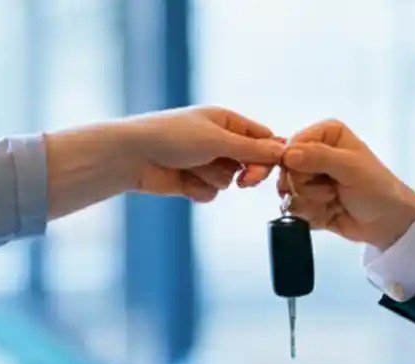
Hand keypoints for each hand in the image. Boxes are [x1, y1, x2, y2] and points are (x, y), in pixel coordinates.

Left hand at [121, 106, 283, 201]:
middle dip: (245, 173)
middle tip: (242, 181)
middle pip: (250, 163)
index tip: (266, 170)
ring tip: (191, 168)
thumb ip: (251, 149)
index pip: (262, 139)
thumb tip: (282, 151)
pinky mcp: (191, 181)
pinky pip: (210, 192)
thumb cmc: (172, 137)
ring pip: (228, 180)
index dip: (268, 156)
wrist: (132, 156)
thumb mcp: (217, 140)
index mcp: (226, 120)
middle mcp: (218, 140)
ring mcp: (204, 161)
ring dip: (213, 178)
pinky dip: (199, 190)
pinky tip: (183, 182)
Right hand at [277, 120, 414, 249]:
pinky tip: (329, 212)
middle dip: (306, 186)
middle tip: (331, 190)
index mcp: (327, 135)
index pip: (291, 145)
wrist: (389, 222)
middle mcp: (315, 153)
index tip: (315, 175)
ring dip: (311, 201)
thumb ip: (319, 157)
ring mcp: (311, 178)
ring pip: (288, 192)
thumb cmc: (377, 188)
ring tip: (334, 200)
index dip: (295, 163)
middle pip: (286, 171)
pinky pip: (293, 209)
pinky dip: (311, 214)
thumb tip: (288, 154)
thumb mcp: (350, 168)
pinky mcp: (308, 201)